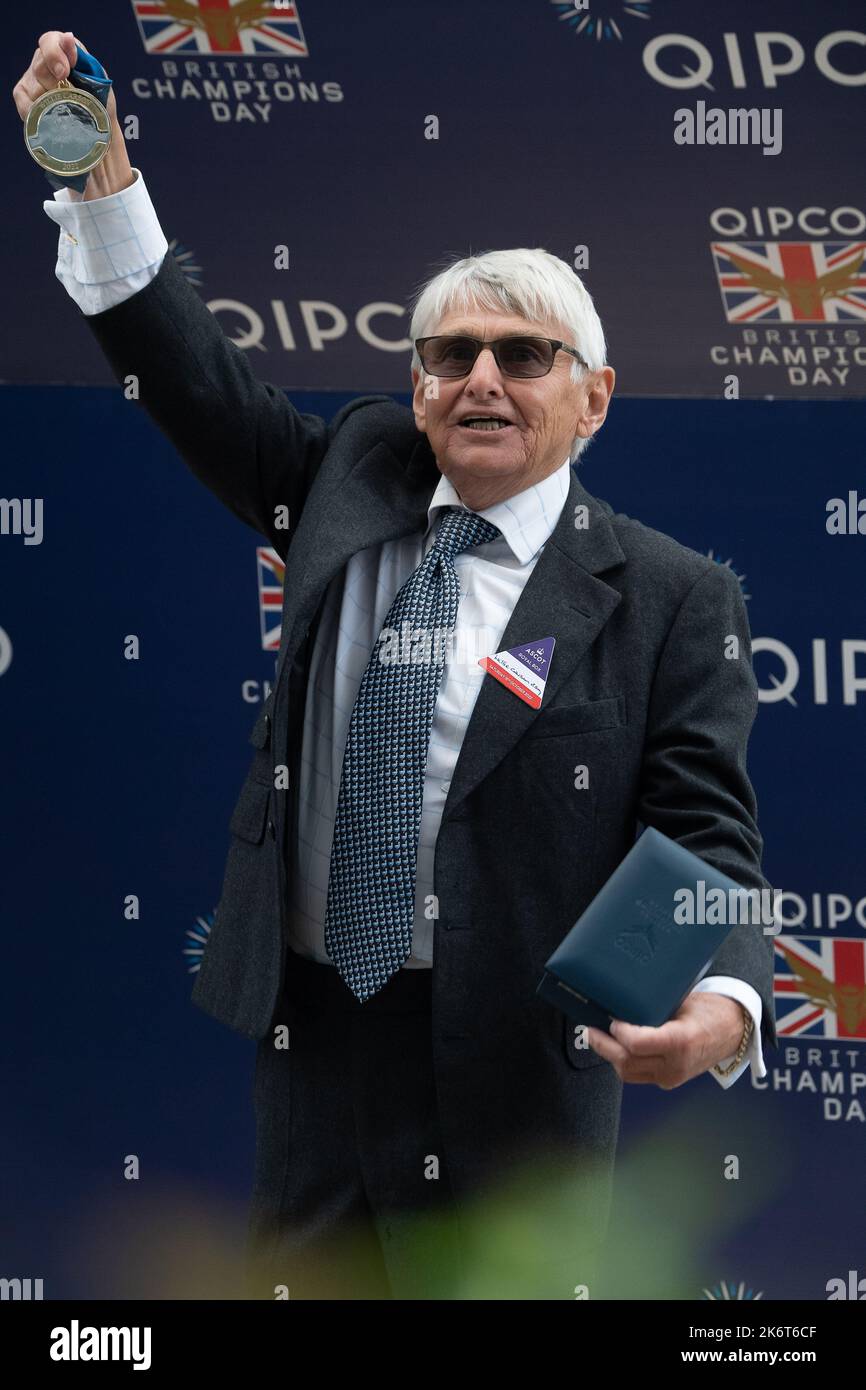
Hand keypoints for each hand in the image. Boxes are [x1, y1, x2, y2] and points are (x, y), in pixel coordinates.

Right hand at [13, 31, 132, 196]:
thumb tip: (68, 38)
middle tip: (67, 96)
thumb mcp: (99, 82)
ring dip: (49, 102)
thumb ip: (84, 62)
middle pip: (41, 66)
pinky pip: (24, 104)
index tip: (65, 71)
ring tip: (64, 112)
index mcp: (66, 52)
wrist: (97, 136)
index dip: (55, 54)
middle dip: (54, 83)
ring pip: (34, 86)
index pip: (51, 42)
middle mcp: (46, 62)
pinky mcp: (25, 98)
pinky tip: (47, 119)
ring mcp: (33, 80)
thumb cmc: (100, 105)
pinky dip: (35, 113)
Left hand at [585, 992, 746, 1088]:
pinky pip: (638, 1075)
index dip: (618, 1032)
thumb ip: (654, 1004)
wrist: (733, 1031)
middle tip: (589, 1029)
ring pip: (628, 1073)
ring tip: (597, 1037)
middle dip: (603, 1045)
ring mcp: (672, 1076)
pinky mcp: (669, 1081)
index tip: (610, 1018)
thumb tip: (622, 992)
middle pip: (627, 1061)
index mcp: (681, 1041)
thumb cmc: (710, 1010)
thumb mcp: (683, 1000)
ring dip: (609, 1055)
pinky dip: (624, 1061)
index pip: (637, 1043)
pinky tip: (616, 1046)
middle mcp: (676, 1063)